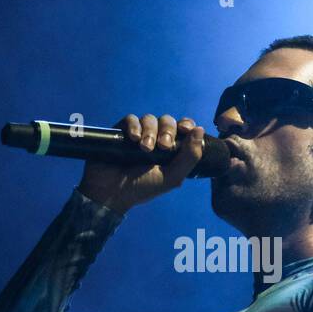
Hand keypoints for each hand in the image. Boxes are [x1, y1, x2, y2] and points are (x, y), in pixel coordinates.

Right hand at [78, 113, 204, 214]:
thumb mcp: (172, 177)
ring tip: (145, 148)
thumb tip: (200, 130)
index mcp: (171, 150)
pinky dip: (134, 125)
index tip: (186, 129)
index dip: (186, 124)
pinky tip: (133, 138)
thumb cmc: (143, 188)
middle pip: (167, 121)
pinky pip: (131, 119)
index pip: (182, 129)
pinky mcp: (121, 132)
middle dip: (168, 131)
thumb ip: (190, 157)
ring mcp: (138, 135)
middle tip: (163, 147)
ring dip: (150, 131)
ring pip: (150, 118)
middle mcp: (156, 140)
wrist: (112, 193)